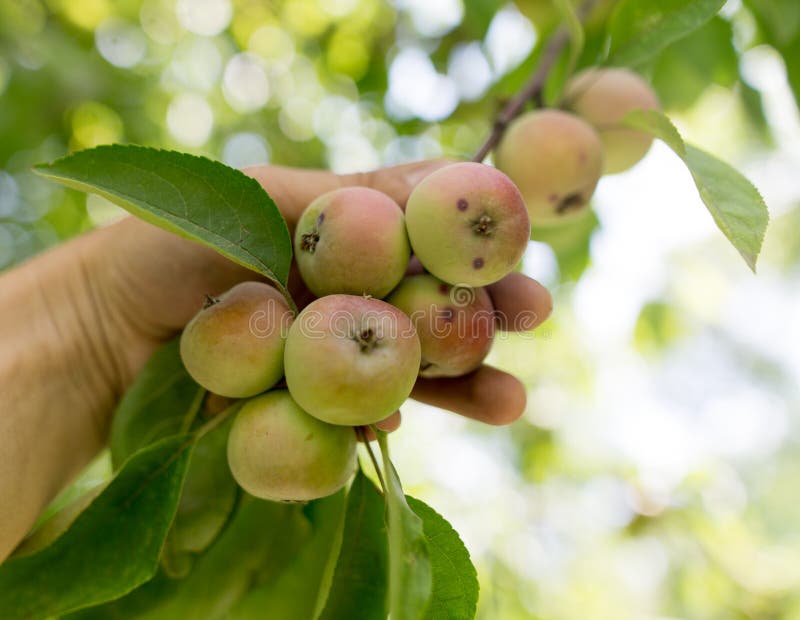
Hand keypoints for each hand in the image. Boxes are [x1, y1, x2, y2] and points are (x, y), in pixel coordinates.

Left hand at [88, 161, 551, 429]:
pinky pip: (357, 413)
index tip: (517, 246)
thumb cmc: (167, 249)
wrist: (102, 335)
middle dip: (482, 312)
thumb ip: (341, 197)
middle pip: (430, 304)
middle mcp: (344, 294)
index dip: (472, 242)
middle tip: (534, 314)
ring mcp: (329, 351)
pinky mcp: (309, 403)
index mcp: (338, 238)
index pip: (423, 237)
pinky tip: (394, 422)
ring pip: (408, 365)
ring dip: (459, 383)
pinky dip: (379, 417)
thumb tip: (434, 181)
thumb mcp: (256, 200)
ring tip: (510, 402)